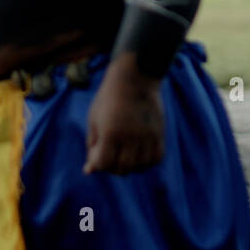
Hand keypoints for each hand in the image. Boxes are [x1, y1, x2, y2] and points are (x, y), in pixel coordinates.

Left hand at [84, 52, 164, 174]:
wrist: (134, 78)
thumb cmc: (109, 99)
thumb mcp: (94, 120)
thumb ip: (92, 146)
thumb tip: (89, 171)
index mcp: (111, 132)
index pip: (104, 164)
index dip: (98, 161)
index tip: (97, 149)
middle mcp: (131, 136)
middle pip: (123, 169)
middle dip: (113, 166)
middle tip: (111, 153)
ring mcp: (147, 135)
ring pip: (140, 166)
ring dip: (131, 165)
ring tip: (124, 153)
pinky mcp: (159, 133)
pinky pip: (156, 159)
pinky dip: (147, 161)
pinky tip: (138, 152)